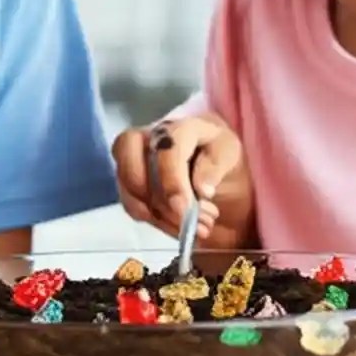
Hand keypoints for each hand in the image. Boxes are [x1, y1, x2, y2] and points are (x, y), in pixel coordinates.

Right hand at [111, 113, 254, 247]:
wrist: (218, 174)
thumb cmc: (222, 157)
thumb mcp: (229, 155)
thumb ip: (216, 165)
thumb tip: (201, 189)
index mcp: (180, 126)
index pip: (166, 147)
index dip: (171, 180)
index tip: (183, 209)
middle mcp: (150, 136)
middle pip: (126, 149)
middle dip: (152, 192)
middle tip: (183, 218)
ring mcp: (136, 158)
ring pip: (129, 184)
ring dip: (159, 214)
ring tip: (195, 228)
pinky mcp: (132, 184)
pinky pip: (132, 203)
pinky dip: (156, 222)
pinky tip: (179, 227)